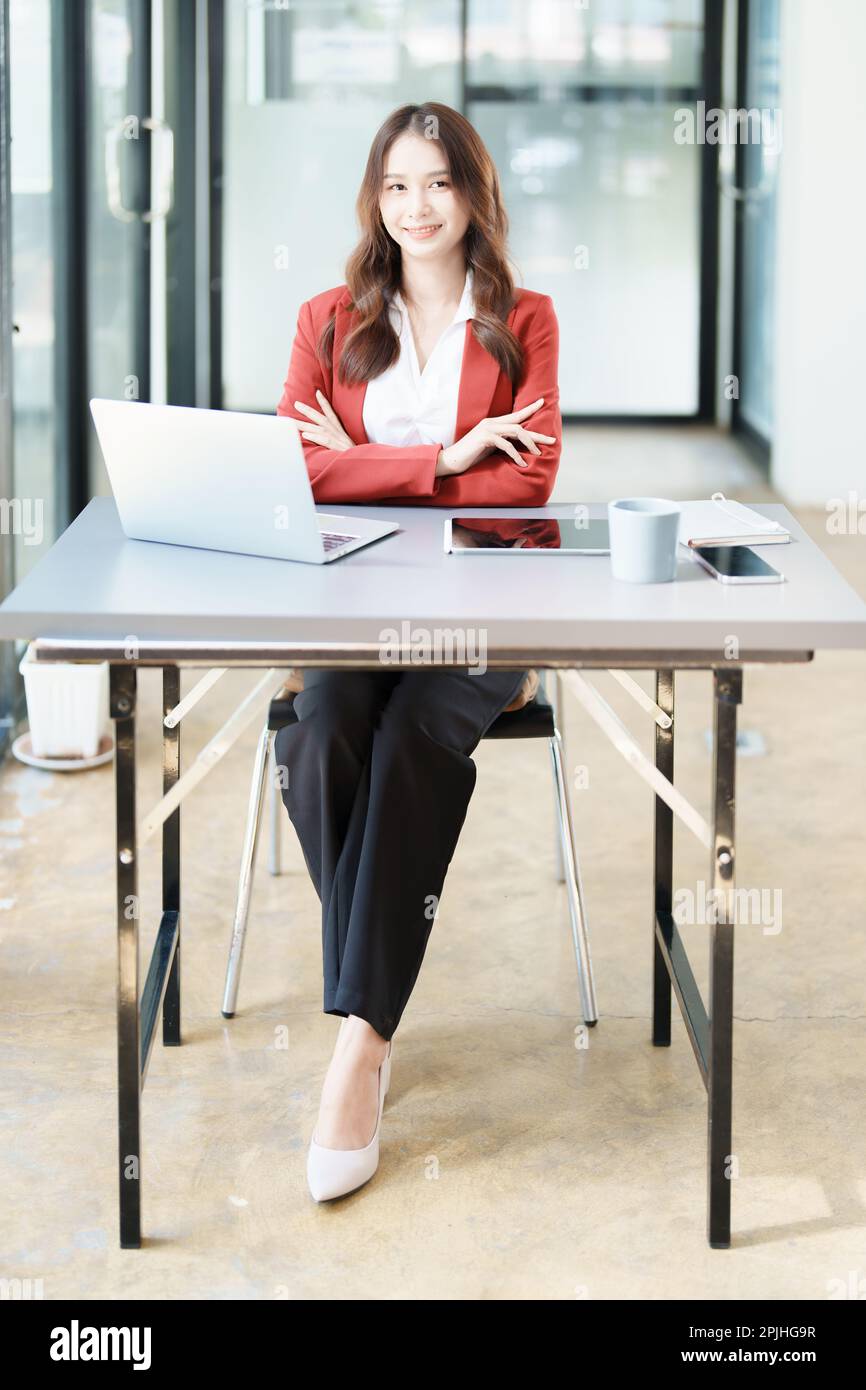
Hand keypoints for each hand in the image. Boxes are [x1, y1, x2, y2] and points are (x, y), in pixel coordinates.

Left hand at [289, 391, 353, 451]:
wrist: (361, 462)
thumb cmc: (351, 454)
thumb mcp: (344, 444)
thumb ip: (333, 439)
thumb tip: (319, 436)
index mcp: (339, 430)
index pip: (331, 413)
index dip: (324, 402)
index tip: (317, 392)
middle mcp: (337, 432)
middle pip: (320, 418)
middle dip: (308, 410)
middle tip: (296, 404)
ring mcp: (336, 439)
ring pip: (318, 429)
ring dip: (304, 425)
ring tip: (292, 421)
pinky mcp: (336, 447)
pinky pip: (324, 440)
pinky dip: (314, 437)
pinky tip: (304, 435)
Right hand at [435, 398, 555, 476]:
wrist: (450, 460)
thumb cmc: (470, 456)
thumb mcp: (489, 448)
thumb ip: (501, 443)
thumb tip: (517, 447)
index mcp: (493, 423)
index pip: (515, 415)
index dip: (529, 409)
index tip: (542, 403)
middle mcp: (491, 423)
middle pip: (520, 423)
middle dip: (537, 433)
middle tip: (552, 440)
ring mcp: (487, 429)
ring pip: (516, 431)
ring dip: (530, 443)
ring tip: (538, 454)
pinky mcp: (485, 438)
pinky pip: (506, 445)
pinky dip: (516, 455)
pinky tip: (522, 463)